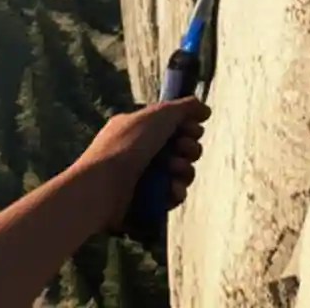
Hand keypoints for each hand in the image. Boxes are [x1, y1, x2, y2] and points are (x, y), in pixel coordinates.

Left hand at [78, 97, 210, 229]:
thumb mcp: (158, 115)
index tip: (191, 129)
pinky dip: (176, 191)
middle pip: (184, 149)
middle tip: (181, 149)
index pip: (176, 126)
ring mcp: (145, 177)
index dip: (189, 127)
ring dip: (184, 170)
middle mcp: (143, 151)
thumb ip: (184, 108)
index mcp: (141, 128)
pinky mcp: (149, 201)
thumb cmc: (127, 145)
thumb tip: (205, 110)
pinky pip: (174, 195)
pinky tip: (170, 189)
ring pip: (183, 173)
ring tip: (172, 170)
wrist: (103, 185)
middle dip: (190, 149)